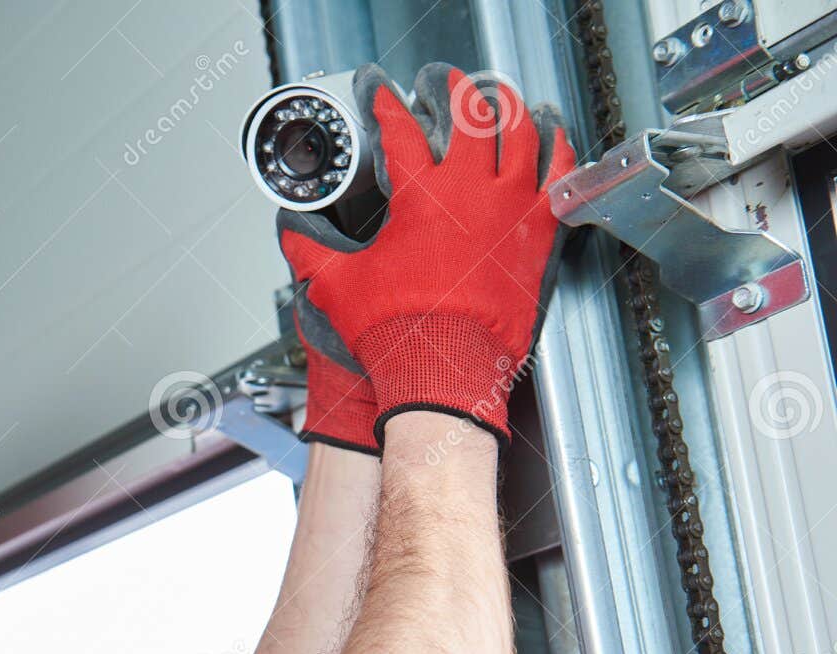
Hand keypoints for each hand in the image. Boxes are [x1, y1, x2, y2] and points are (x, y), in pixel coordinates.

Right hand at [277, 63, 575, 444]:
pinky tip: (553, 137)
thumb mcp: (337, 287)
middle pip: (470, 116)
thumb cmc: (398, 332)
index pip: (401, 131)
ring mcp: (511, 210)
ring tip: (501, 100)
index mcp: (420, 197)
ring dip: (509, 110)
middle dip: (454, 92)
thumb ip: (311, 252)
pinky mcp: (538, 235)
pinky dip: (557, 148)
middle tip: (445, 86)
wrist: (445, 371)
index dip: (387, 106)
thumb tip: (291, 236)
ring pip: (522, 134)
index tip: (382, 96)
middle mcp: (471, 192)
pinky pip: (558, 175)